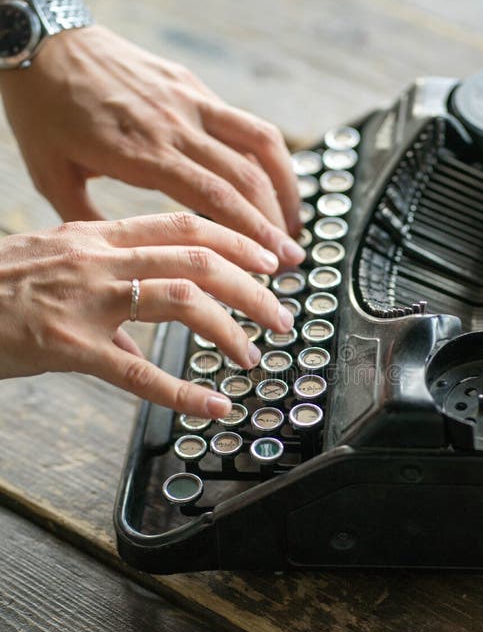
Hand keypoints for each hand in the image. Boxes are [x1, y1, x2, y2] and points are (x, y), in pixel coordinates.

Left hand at [0, 25, 303, 266]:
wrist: (45, 41)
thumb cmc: (43, 109)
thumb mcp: (52, 175)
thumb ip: (90, 220)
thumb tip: (123, 257)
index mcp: (140, 152)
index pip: (215, 198)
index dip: (251, 233)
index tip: (272, 265)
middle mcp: (174, 123)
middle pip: (246, 176)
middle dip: (276, 223)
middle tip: (291, 258)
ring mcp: (188, 100)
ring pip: (259, 142)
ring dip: (286, 185)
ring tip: (293, 222)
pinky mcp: (192, 86)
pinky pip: (244, 121)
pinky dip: (268, 155)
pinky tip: (271, 181)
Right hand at [0, 212, 294, 416]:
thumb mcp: (52, 261)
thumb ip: (103, 275)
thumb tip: (139, 316)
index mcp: (96, 235)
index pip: (184, 224)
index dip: (237, 238)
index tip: (271, 258)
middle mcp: (98, 258)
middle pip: (198, 259)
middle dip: (252, 287)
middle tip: (281, 315)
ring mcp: (84, 300)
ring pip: (182, 302)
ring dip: (231, 331)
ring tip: (254, 357)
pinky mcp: (66, 346)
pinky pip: (137, 371)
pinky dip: (183, 392)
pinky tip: (212, 407)